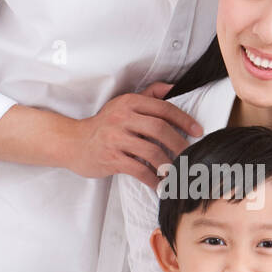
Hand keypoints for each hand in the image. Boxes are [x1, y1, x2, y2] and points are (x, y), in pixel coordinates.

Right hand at [72, 82, 202, 189]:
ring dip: (168, 165)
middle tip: (190, 155)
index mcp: (129, 102)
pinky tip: (160, 184)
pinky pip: (139, 170)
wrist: (74, 143)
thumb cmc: (104, 126)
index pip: (163, 108)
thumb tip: (173, 87)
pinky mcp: (111, 158)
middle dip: (179, 144)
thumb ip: (149, 95)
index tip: (197, 131)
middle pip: (160, 129)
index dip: (184, 120)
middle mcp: (122, 118)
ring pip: (151, 151)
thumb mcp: (123, 104)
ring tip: (177, 172)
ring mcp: (115, 138)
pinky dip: (153, 180)